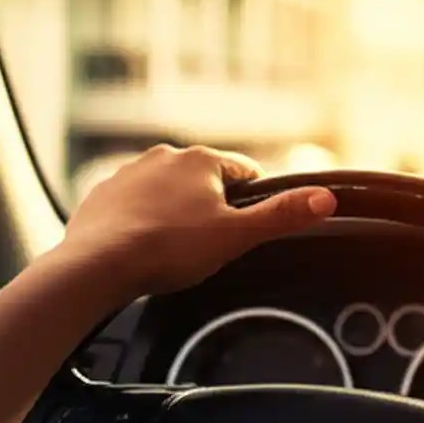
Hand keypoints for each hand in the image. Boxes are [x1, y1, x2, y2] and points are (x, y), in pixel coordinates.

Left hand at [58, 145, 335, 297]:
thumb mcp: (237, 236)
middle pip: (205, 182)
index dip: (253, 201)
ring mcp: (128, 174)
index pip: (245, 172)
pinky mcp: (102, 195)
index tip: (246, 227)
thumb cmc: (168, 250)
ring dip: (175, 213)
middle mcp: (162, 157)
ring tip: (174, 249)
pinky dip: (141, 222)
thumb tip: (326, 198)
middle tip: (209, 245)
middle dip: (211, 209)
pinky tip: (143, 248)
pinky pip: (133, 206)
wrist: (98, 266)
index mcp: (200, 160)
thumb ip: (282, 215)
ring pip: (167, 192)